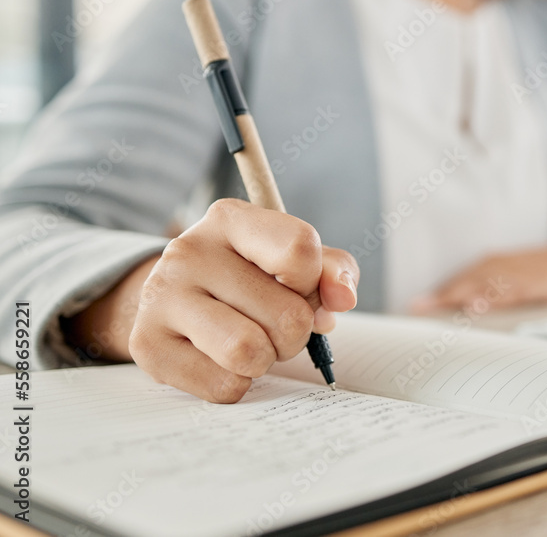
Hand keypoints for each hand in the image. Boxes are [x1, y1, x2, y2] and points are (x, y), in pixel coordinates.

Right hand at [68, 198, 358, 402]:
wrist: (176, 303)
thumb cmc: (250, 279)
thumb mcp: (294, 262)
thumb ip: (332, 271)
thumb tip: (343, 297)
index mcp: (230, 219)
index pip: (300, 249)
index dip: (314, 281)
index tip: (300, 287)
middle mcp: (189, 250)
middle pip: (287, 313)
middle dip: (295, 332)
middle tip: (272, 325)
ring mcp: (162, 296)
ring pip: (250, 351)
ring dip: (266, 360)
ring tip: (252, 343)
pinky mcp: (147, 345)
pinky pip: (223, 385)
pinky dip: (236, 383)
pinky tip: (221, 361)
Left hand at [411, 224, 546, 313]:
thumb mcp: (522, 280)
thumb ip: (496, 293)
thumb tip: (469, 315)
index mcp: (495, 266)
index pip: (459, 283)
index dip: (435, 296)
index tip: (411, 309)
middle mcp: (503, 267)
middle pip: (464, 284)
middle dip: (439, 298)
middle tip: (414, 311)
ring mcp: (521, 275)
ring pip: (482, 286)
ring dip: (457, 297)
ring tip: (434, 309)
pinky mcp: (540, 283)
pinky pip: (511, 291)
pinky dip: (493, 298)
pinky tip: (477, 306)